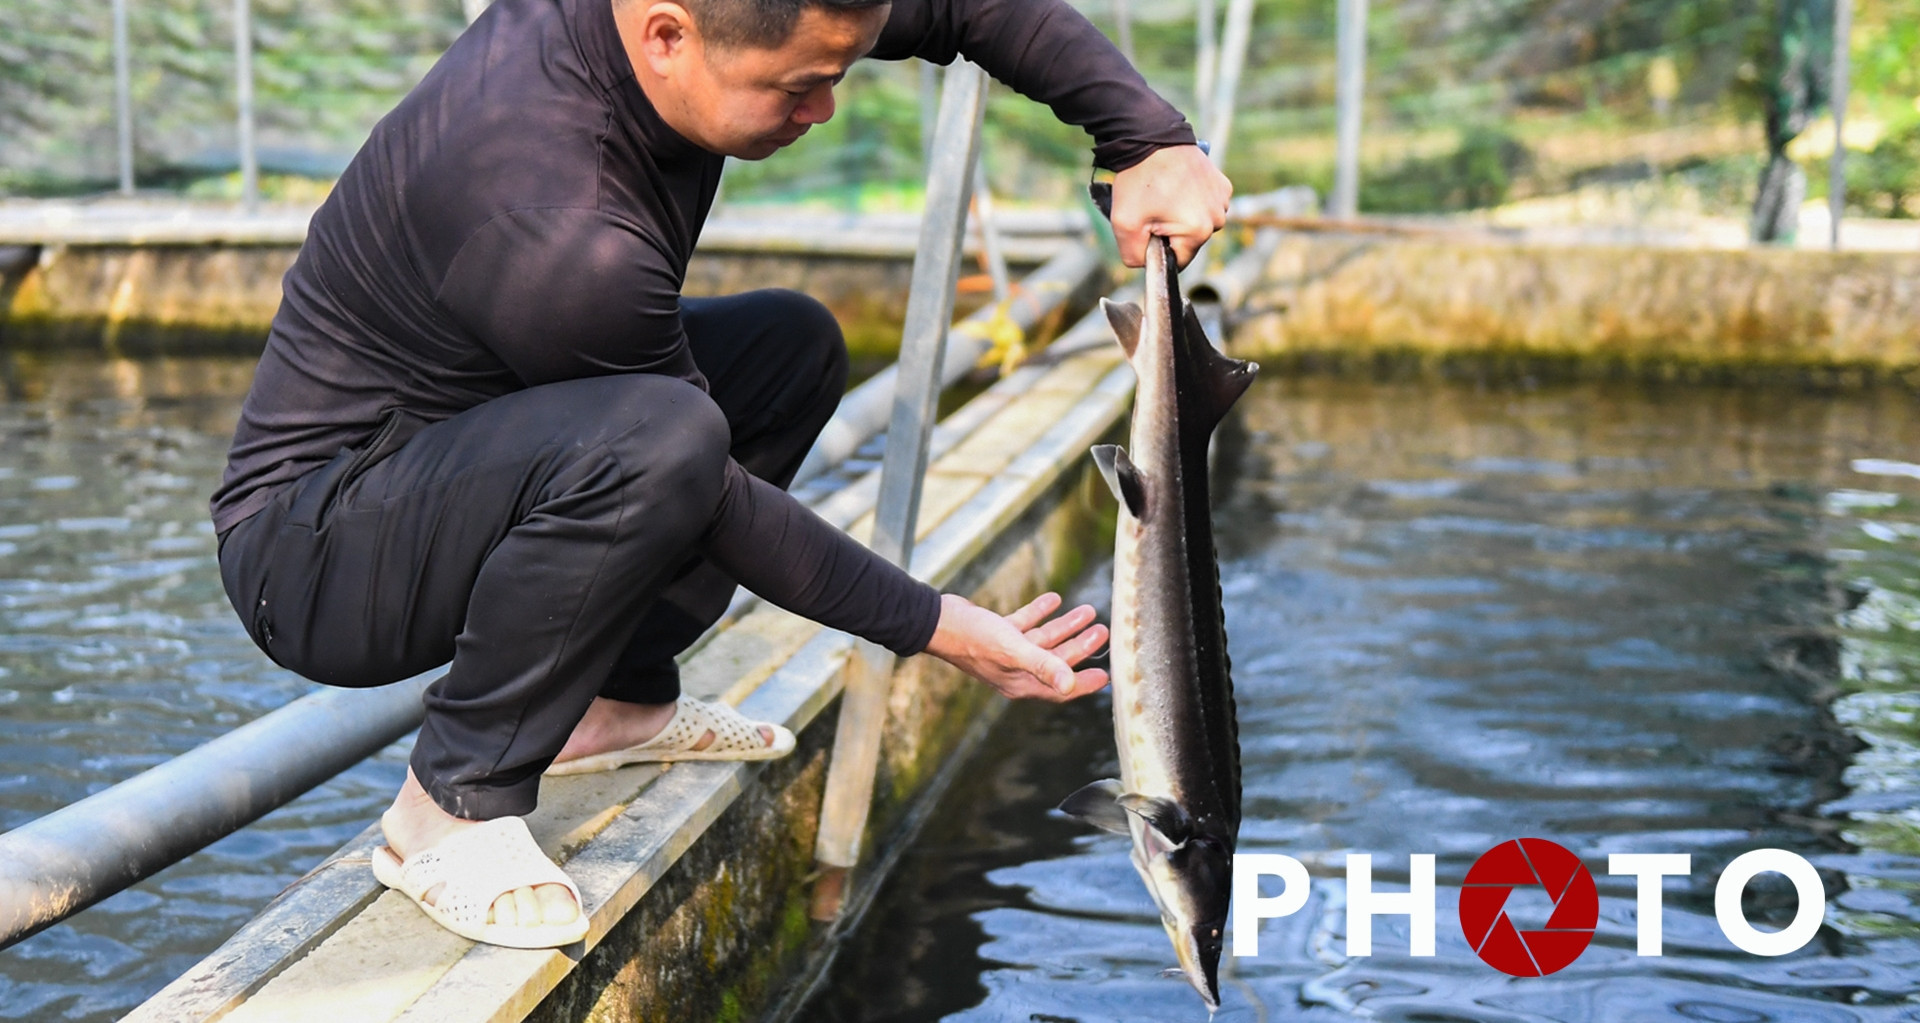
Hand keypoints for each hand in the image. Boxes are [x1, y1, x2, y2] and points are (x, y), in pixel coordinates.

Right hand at [921, 592, 1109, 701]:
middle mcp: (1015, 669)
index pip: (1060, 688)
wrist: (936, 621)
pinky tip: (1054, 599)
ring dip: (1066, 626)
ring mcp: (1005, 651)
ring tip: (1088, 611)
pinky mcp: (996, 633)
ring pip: (1044, 640)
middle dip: (1081, 647)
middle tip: (1103, 632)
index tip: (1107, 676)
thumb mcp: (1013, 650)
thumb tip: (1071, 684)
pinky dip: (1040, 612)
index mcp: (1020, 681)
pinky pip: (1025, 624)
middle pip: (1056, 660)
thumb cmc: (973, 639)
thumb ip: (1043, 665)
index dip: (1084, 683)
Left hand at [1110, 144, 1232, 269]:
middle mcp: (1218, 217)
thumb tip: (1146, 264)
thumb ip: (1133, 257)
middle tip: (1152, 208)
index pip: (1179, 261)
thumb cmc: (1138, 180)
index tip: (1147, 228)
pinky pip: (1205, 205)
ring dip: (1181, 216)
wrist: (1151, 136)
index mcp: (1199, 231)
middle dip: (1169, 232)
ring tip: (1164, 194)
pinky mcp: (1222, 185)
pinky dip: (1191, 200)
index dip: (1159, 250)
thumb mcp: (1124, 225)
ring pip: (1198, 224)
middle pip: (1190, 242)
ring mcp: (1222, 199)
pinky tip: (1177, 185)